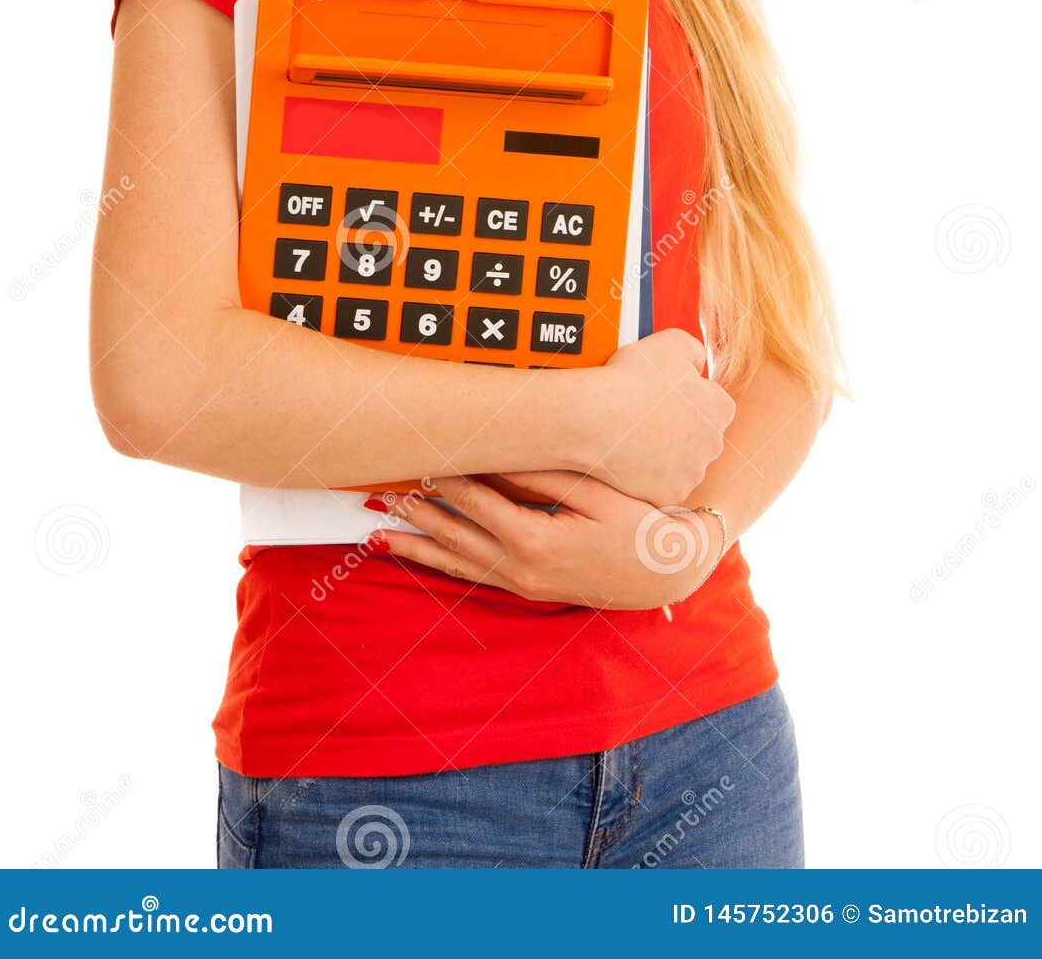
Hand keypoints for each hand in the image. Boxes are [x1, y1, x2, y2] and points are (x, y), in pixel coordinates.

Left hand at [373, 470, 724, 610]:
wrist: (667, 572)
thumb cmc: (639, 524)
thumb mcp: (597, 493)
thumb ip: (545, 475)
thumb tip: (499, 452)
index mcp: (536, 541)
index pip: (475, 501)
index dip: (442, 475)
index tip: (416, 452)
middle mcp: (521, 569)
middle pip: (454, 533)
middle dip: (412, 512)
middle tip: (374, 490)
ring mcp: (522, 584)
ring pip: (455, 562)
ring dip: (414, 546)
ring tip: (375, 533)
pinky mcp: (527, 590)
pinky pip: (472, 576)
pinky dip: (440, 565)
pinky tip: (419, 557)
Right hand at [582, 328, 736, 506]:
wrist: (594, 418)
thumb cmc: (633, 378)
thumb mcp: (673, 341)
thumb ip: (695, 351)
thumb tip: (697, 363)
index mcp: (720, 409)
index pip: (711, 400)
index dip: (686, 393)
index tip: (663, 391)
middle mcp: (713, 446)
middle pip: (699, 435)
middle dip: (678, 426)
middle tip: (646, 413)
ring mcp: (689, 475)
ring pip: (680, 462)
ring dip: (663, 452)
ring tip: (633, 435)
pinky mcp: (664, 496)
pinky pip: (658, 485)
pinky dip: (645, 475)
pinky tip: (627, 457)